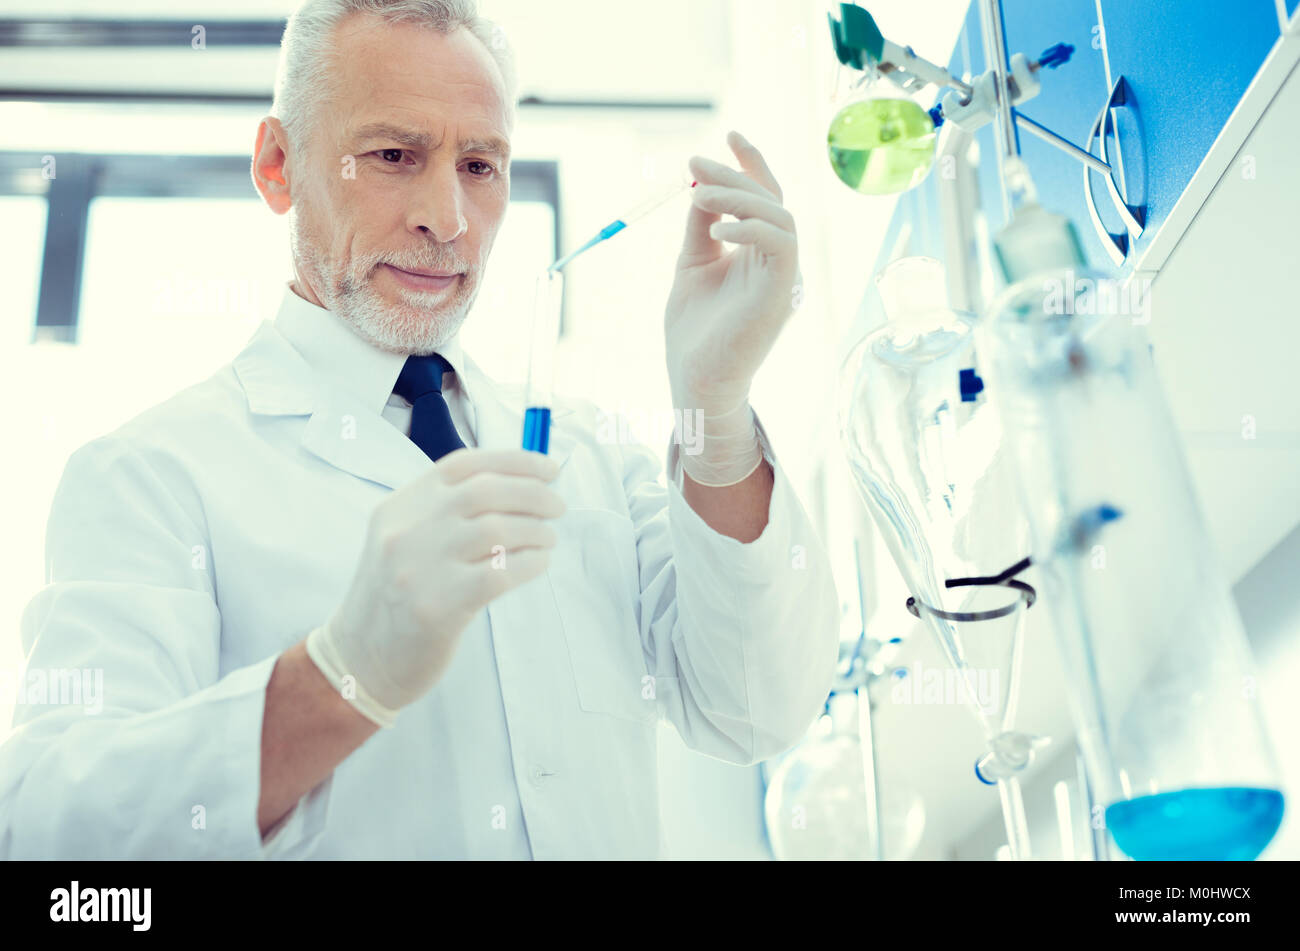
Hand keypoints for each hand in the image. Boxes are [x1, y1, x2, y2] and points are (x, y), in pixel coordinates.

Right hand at [308, 448, 565, 721]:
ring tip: (548, 539)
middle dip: (534, 493)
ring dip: (537, 531)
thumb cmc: (397, 596)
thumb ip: (448, 511)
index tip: (549, 469)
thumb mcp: (405, 539)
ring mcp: (421, 568)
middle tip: (557, 507)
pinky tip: (538, 564)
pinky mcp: (439, 607)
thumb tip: (523, 486)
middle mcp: (407, 530)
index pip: (465, 465)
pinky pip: (501, 573)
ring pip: (498, 529)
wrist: (359, 658)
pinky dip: (530, 563)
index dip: (515, 461)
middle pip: (486, 491)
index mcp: (401, 506)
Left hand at [665, 130, 799, 415]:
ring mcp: (783, 277)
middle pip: (770, 199)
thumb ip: (700, 226)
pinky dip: (750, 228)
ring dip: (739, 197)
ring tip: (699, 197)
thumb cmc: (694, 331)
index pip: (764, 197)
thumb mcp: (692, 264)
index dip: (751, 162)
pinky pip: (781, 243)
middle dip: (733, 174)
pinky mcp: (781, 293)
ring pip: (779, 215)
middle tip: (695, 164)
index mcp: (758, 252)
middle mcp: (776, 261)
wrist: (695, 379)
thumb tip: (700, 185)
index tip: (729, 133)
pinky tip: (715, 230)